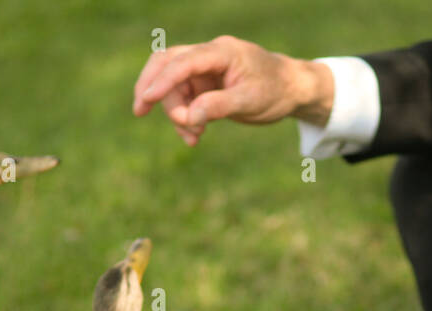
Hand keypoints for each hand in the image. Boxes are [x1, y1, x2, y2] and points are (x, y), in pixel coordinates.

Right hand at [132, 35, 333, 145]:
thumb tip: (189, 116)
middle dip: (153, 88)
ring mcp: (205, 69)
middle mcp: (209, 55)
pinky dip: (184, 117)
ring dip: (175, 112)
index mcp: (222, 52)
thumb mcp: (250, 102)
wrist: (291, 90)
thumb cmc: (275, 91)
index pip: (184, 62)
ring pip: (173, 85)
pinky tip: (194, 136)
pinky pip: (183, 97)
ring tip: (193, 137)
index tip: (146, 100)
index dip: (162, 80)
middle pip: (167, 63)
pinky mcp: (205, 83)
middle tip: (140, 112)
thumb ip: (219, 106)